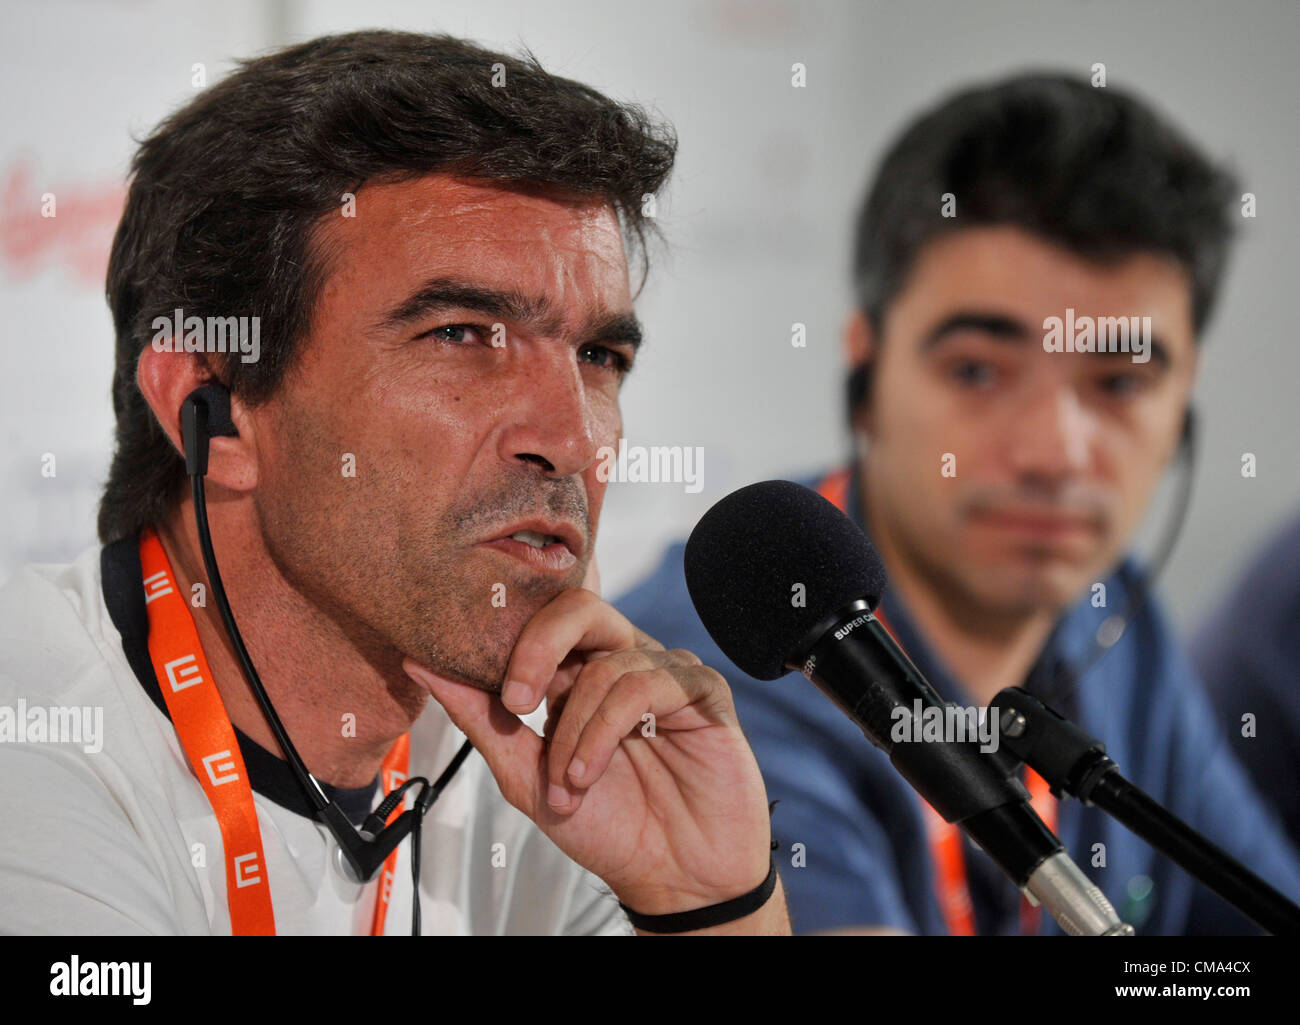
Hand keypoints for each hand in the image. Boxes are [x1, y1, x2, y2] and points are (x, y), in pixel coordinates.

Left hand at [403, 586, 784, 929]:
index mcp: (578, 675)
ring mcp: (664, 673)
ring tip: (569, 784)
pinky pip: (648, 683)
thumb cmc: (606, 827)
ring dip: (574, 731)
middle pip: (578, 607)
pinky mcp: (702, 691)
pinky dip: (608, 731)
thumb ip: (479, 716)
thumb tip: (418, 663)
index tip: (487, 689)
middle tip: (516, 703)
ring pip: (607, 663)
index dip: (508, 642)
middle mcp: (621, 664)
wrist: (670, 879)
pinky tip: (594, 772)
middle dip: (536, 648)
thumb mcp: (523, 776)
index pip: (541, 622)